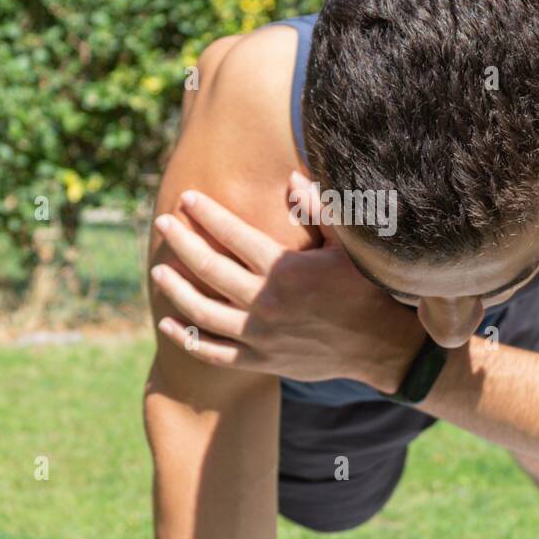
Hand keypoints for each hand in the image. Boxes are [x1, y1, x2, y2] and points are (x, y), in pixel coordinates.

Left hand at [150, 173, 424, 391]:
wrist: (380, 347)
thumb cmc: (366, 288)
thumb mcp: (348, 244)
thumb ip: (318, 210)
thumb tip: (290, 178)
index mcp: (284, 268)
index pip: (232, 234)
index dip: (206, 214)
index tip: (187, 198)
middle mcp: (265, 301)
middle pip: (208, 268)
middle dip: (180, 242)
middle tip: (161, 223)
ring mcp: (260, 335)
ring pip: (202, 311)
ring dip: (176, 289)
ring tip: (158, 271)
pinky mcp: (261, 360)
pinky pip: (213, 352)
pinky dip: (186, 338)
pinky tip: (168, 322)